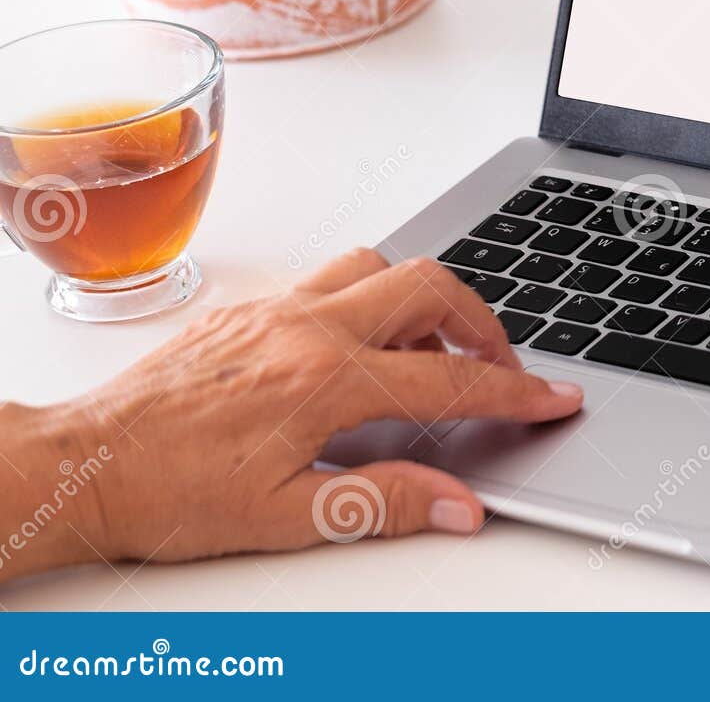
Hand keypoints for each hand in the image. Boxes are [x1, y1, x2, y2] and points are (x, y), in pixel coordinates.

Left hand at [0, 251, 581, 579]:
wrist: (81, 465)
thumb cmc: (168, 495)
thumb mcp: (285, 518)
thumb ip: (382, 503)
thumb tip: (458, 505)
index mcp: (324, 382)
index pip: (447, 379)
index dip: (514, 391)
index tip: (553, 398)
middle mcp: (306, 329)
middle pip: (427, 287)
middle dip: (482, 322)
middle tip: (499, 364)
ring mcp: (274, 311)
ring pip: (377, 265)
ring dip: (422, 297)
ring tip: (433, 345)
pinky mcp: (246, 310)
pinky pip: (327, 277)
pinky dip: (367, 298)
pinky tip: (359, 342)